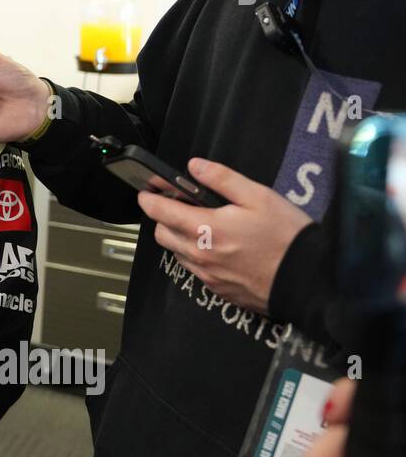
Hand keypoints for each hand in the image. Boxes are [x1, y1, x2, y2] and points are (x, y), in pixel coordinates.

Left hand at [137, 157, 312, 312]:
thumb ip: (222, 179)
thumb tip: (194, 166)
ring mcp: (208, 276)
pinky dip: (196, 255)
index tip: (146, 191)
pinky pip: (194, 270)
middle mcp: (200, 255)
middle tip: (182, 205)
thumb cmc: (287, 236)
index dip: (148, 199)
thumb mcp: (259, 196)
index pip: (160, 212)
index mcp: (206, 229)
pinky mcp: (218, 290)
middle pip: (162, 234)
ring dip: (180, 238)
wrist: (309, 280)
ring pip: (177, 253)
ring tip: (204, 225)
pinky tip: (218, 246)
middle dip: (164, 218)